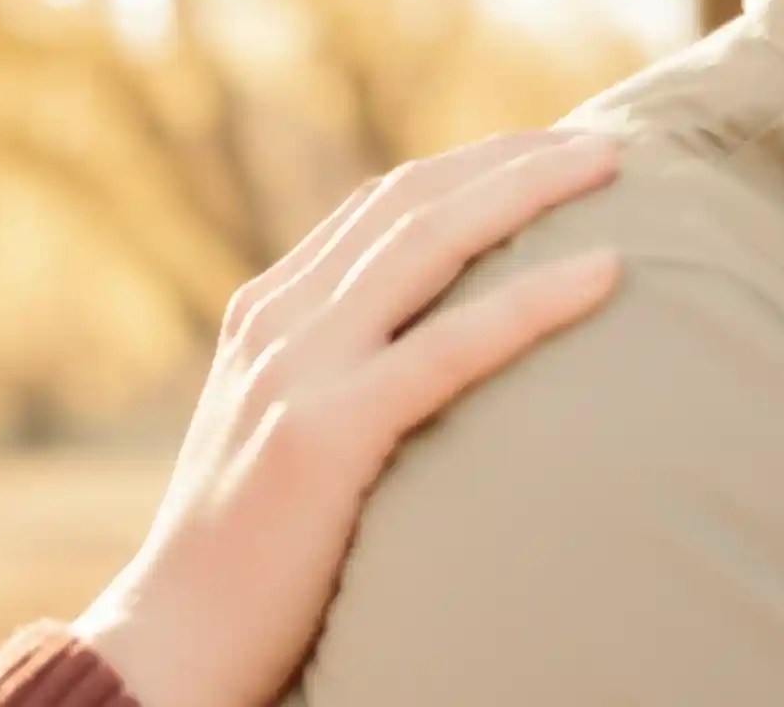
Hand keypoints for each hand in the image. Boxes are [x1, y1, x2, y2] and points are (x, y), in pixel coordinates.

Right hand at [73, 131, 620, 705]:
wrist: (171, 637)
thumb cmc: (246, 545)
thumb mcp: (280, 426)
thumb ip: (333, 369)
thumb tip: (428, 346)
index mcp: (267, 311)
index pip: (380, 206)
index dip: (469, 168)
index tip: (544, 156)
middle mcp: (278, 320)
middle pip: (411, 202)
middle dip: (511, 160)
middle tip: (599, 146)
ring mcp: (296, 369)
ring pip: (430, 244)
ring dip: (528, 193)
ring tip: (612, 168)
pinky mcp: (325, 433)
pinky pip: (449, 348)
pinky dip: (532, 304)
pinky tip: (605, 275)